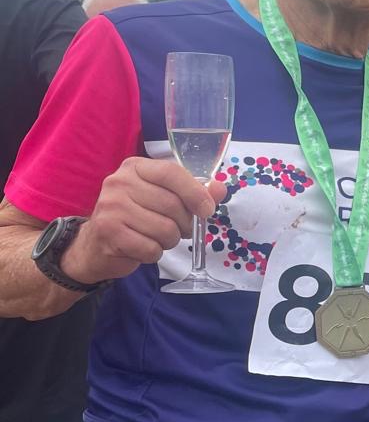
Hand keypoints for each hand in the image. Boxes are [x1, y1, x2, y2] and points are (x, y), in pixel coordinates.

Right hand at [63, 157, 227, 284]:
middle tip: (179, 230)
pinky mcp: (108, 231)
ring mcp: (111, 206)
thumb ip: (194, 193)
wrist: (95, 244)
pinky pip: (150, 248)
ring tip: (157, 238)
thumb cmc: (137, 217)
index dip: (196, 193)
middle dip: (185, 224)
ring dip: (169, 241)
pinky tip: (142, 248)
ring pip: (164, 229)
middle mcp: (119, 182)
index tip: (207, 211)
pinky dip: (154, 254)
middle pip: (172, 205)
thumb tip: (220, 189)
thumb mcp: (164, 199)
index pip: (172, 173)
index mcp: (136, 167)